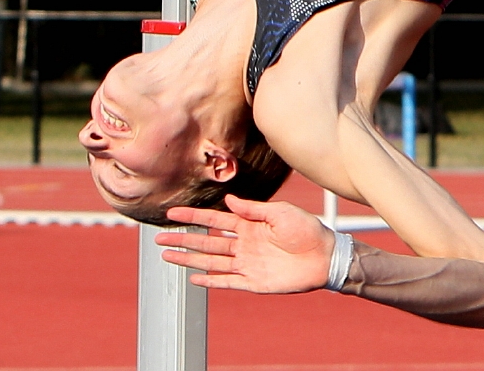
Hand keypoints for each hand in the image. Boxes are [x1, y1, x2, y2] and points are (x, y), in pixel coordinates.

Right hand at [157, 195, 337, 292]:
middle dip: (183, 239)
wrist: (324, 256)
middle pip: (206, 242)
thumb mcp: (280, 212)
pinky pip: (227, 282)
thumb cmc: (306, 230)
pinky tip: (194, 278)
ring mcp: (246, 264)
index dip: (193, 218)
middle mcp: (244, 244)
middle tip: (158, 238)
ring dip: (189, 259)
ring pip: (210, 262)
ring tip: (167, 256)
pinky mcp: (253, 282)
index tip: (172, 214)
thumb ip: (253, 209)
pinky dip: (210, 281)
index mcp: (249, 225)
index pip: (214, 221)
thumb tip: (228, 200)